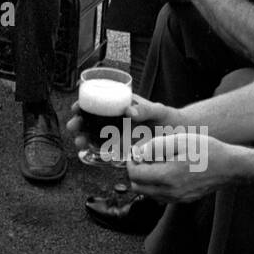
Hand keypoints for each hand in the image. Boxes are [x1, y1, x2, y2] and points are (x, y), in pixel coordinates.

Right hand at [66, 95, 180, 151]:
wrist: (180, 136)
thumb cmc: (169, 118)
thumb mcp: (158, 110)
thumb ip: (146, 110)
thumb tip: (129, 111)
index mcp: (122, 105)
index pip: (98, 101)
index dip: (84, 103)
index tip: (76, 108)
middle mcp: (117, 119)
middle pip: (92, 119)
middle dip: (79, 122)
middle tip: (73, 127)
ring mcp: (119, 133)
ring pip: (96, 134)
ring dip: (84, 137)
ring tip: (79, 143)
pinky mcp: (124, 148)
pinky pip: (107, 149)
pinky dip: (98, 151)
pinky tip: (92, 153)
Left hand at [127, 131, 234, 202]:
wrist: (231, 166)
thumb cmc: (206, 150)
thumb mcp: (179, 140)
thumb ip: (155, 147)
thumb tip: (138, 153)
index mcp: (167, 176)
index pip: (135, 175)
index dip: (131, 161)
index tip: (136, 151)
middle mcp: (171, 192)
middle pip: (138, 187)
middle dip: (136, 171)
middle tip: (144, 156)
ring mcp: (178, 198)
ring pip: (148, 193)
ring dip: (146, 179)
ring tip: (157, 162)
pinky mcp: (184, 199)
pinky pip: (161, 196)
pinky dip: (157, 185)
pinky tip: (167, 170)